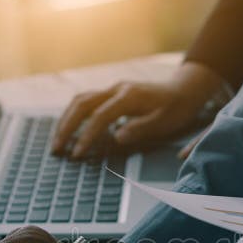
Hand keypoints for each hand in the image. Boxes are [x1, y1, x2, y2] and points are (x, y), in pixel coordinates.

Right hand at [51, 62, 229, 157]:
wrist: (185, 88)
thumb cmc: (177, 108)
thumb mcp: (165, 121)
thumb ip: (140, 128)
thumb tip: (116, 137)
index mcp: (129, 96)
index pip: (100, 116)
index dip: (87, 135)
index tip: (78, 153)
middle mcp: (117, 89)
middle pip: (82, 104)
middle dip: (67, 126)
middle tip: (57, 148)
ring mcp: (113, 89)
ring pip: (81, 100)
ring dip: (66, 120)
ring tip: (58, 141)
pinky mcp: (113, 94)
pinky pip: (87, 102)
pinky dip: (75, 115)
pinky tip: (71, 131)